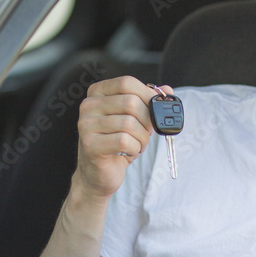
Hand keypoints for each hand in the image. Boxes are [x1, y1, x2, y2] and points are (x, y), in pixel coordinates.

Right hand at [73, 76, 172, 199]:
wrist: (98, 173)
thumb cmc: (117, 144)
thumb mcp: (136, 119)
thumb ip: (150, 103)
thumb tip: (168, 91)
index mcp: (98, 93)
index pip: (127, 82)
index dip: (148, 94)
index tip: (157, 107)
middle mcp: (89, 105)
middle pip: (131, 102)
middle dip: (147, 120)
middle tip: (146, 133)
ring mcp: (86, 124)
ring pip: (129, 123)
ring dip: (142, 138)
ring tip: (137, 145)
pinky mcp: (90, 144)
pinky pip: (124, 141)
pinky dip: (135, 148)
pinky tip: (129, 152)